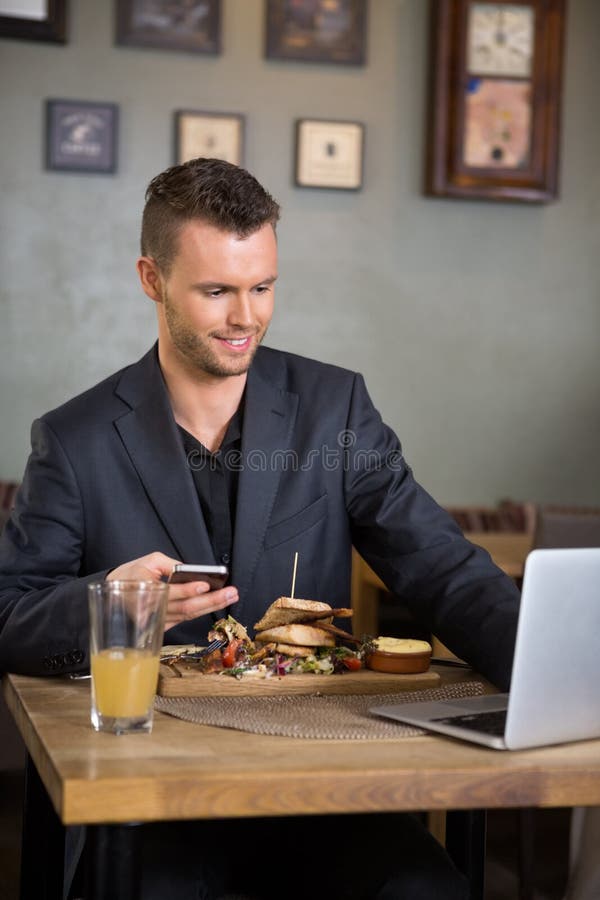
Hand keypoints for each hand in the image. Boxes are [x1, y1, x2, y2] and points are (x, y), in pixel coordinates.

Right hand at [106, 552, 238, 631]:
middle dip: (211, 600)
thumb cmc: (132, 574)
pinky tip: (216, 604)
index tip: (206, 584)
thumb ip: (171, 565)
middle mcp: (152, 611)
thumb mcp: (149, 561)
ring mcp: (157, 621)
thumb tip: (192, 573)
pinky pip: (184, 619)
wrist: (113, 592)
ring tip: (230, 597)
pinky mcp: (161, 626)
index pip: (171, 593)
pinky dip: (201, 612)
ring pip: (187, 616)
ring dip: (211, 607)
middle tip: (231, 592)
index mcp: (146, 591)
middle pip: (185, 608)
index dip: (189, 590)